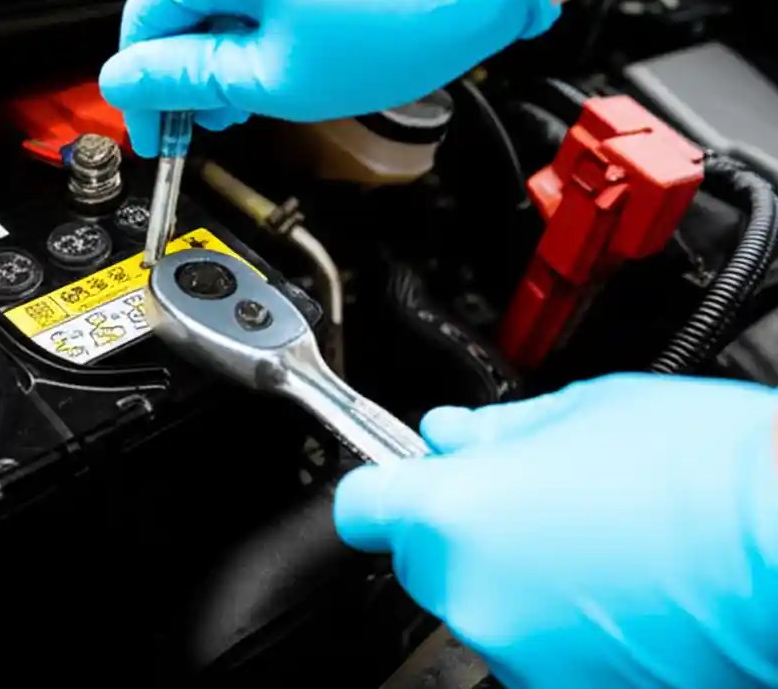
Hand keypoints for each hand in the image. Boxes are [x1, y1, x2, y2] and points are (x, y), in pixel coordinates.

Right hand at [99, 0, 560, 156]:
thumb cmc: (408, 9)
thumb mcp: (279, 73)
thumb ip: (191, 80)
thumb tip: (128, 85)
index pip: (140, 23)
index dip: (141, 90)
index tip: (153, 133)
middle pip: (178, 9)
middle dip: (186, 73)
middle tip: (207, 124)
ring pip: (220, 1)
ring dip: (224, 54)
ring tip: (251, 98)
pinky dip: (258, 28)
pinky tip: (280, 62)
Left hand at [334, 373, 777, 687]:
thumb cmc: (704, 473)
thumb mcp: (581, 411)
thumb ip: (493, 431)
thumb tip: (449, 436)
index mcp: (452, 515)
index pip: (361, 506)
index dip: (385, 486)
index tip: (403, 479)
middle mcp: (470, 595)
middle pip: (424, 557)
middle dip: (464, 527)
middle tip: (536, 497)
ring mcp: (518, 655)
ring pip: (483, 605)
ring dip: (516, 578)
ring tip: (596, 543)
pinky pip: (535, 647)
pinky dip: (560, 624)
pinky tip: (618, 587)